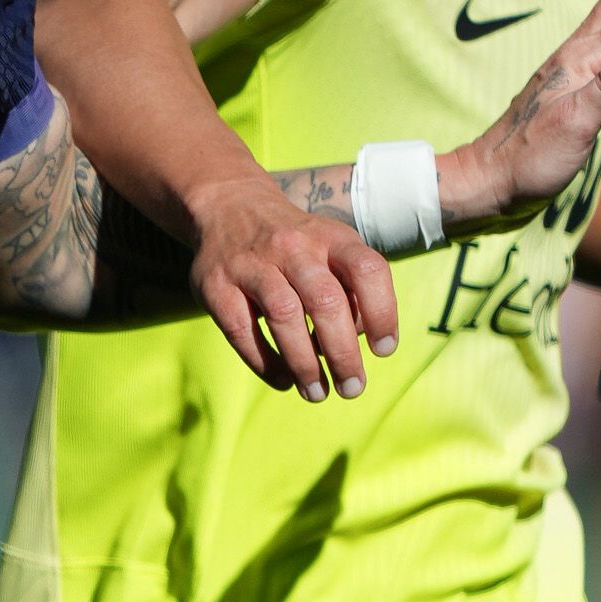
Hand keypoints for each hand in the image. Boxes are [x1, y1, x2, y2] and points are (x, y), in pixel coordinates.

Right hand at [189, 171, 399, 401]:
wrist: (228, 208)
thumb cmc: (294, 245)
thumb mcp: (329, 248)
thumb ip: (350, 288)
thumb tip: (359, 339)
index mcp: (330, 237)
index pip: (367, 269)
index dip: (382, 312)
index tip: (383, 350)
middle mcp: (293, 246)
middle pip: (325, 301)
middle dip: (342, 354)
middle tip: (352, 388)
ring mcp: (251, 264)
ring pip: (284, 316)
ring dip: (304, 364)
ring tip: (317, 393)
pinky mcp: (217, 285)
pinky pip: (242, 330)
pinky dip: (265, 362)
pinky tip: (283, 380)